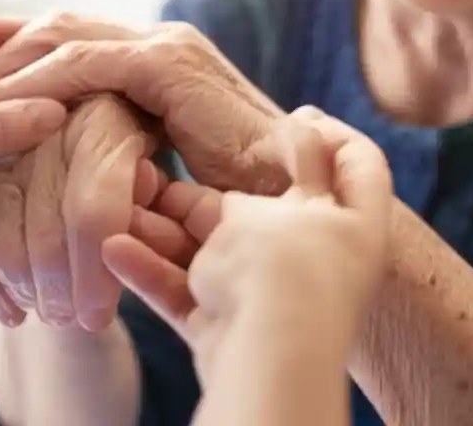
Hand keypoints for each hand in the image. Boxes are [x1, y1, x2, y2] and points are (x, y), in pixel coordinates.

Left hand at [0, 13, 289, 194]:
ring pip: (63, 33)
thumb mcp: (168, 163)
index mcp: (157, 58)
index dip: (22, 61)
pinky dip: (36, 81)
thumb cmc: (237, 199)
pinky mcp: (165, 64)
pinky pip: (83, 63)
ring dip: (8, 62)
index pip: (73, 40)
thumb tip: (95, 164)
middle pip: (59, 26)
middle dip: (3, 51)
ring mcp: (163, 45)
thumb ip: (131, 145)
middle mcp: (159, 40)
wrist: (291, 197)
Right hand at [0, 94, 163, 330]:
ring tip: (48, 314)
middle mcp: (45, 125)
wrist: (111, 104)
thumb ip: (157, 186)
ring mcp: (1, 145)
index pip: (92, 210)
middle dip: (57, 289)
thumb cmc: (155, 139)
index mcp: (104, 120)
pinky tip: (8, 311)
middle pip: (42, 230)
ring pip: (1, 236)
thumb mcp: (176, 149)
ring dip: (23, 288)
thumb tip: (137, 218)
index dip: (93, 272)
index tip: (96, 316)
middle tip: (71, 321)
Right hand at [103, 108, 393, 385]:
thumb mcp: (292, 202)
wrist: (267, 357)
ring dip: (161, 229)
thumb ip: (287, 168)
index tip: (296, 115)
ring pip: (209, 251)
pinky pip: (185, 293)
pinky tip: (113, 249)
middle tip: (151, 167)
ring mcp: (268, 297)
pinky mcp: (225, 329)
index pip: (359, 163)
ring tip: (119, 206)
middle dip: (199, 191)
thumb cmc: (286, 268)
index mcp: (352, 222)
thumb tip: (292, 135)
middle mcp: (314, 258)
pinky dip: (151, 272)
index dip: (332, 133)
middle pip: (257, 211)